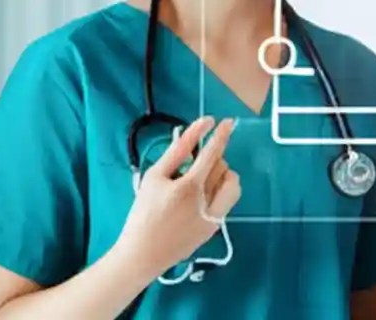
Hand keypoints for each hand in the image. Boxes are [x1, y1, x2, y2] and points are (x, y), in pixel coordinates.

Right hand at [115, 117, 240, 278]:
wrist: (143, 254)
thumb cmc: (143, 213)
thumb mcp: (153, 179)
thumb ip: (175, 153)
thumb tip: (192, 131)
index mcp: (190, 187)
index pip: (211, 153)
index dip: (221, 135)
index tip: (228, 122)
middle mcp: (208, 201)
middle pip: (222, 166)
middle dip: (212, 159)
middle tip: (195, 163)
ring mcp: (215, 215)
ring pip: (232, 183)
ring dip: (222, 175)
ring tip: (203, 178)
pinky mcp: (216, 226)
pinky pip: (228, 200)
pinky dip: (220, 192)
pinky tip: (203, 196)